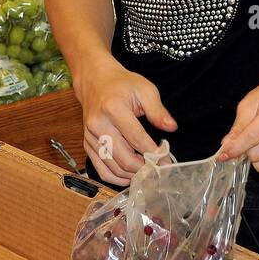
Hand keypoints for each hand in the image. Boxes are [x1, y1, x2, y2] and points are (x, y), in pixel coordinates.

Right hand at [78, 61, 176, 186]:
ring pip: (113, 168)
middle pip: (124, 158)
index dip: (154, 153)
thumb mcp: (145, 89)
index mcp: (113, 108)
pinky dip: (117, 178)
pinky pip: (101, 170)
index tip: (166, 160)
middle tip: (158, 168)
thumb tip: (171, 128)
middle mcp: (98, 124)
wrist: (95, 81)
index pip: (137, 139)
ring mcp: (90, 136)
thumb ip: (158, 110)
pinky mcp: (87, 144)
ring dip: (132, 175)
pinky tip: (130, 175)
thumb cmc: (122, 85)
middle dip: (144, 168)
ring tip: (146, 171)